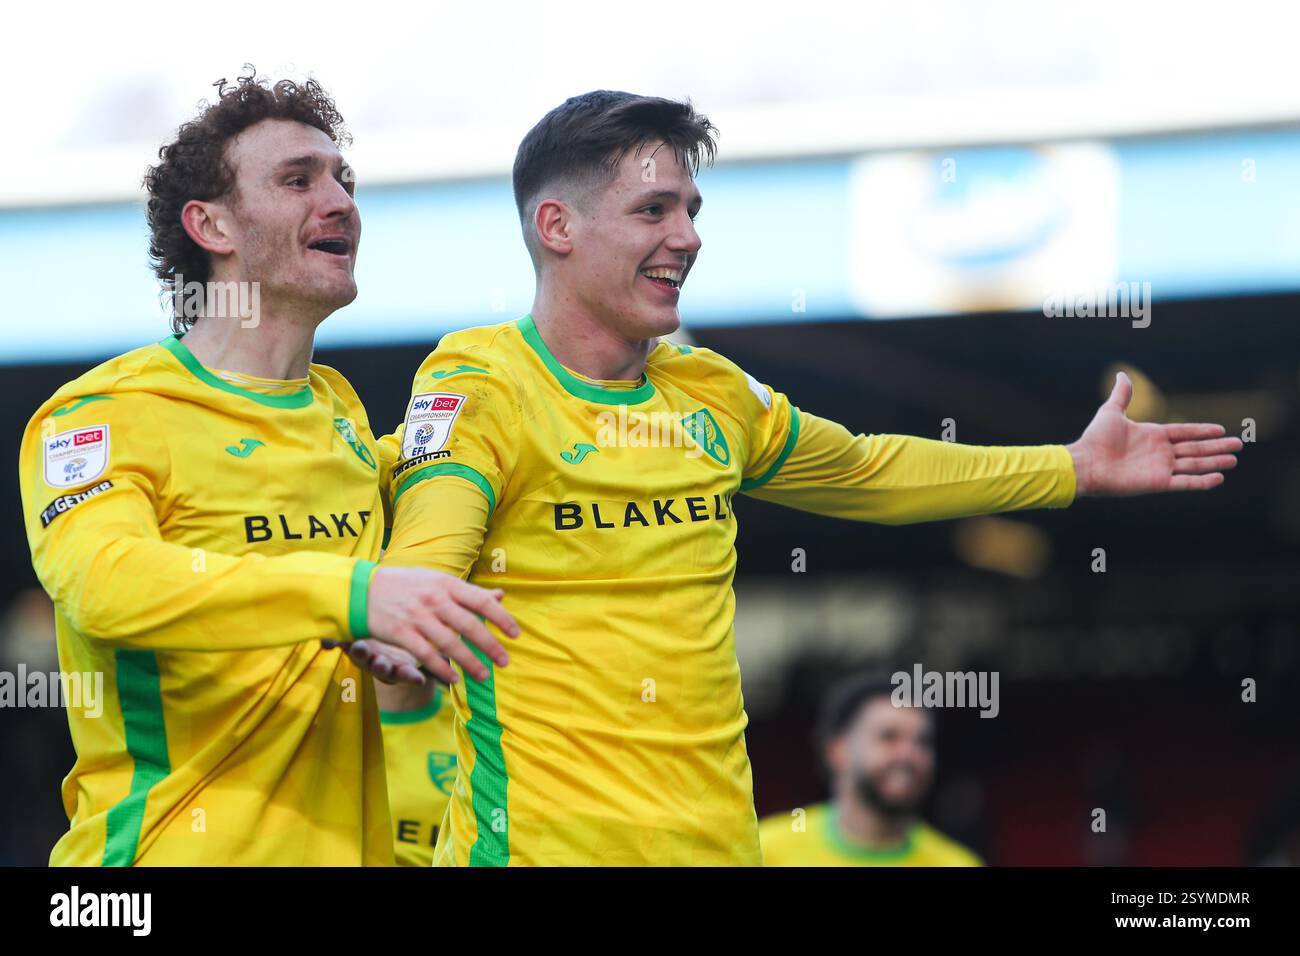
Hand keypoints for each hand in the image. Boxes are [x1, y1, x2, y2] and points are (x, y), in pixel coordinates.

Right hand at [339, 567, 519, 684]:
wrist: (363, 589)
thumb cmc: (407, 586)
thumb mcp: (439, 581)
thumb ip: (468, 593)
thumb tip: (501, 597)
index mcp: (446, 584)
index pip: (481, 601)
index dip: (501, 618)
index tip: (516, 634)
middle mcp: (434, 599)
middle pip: (469, 625)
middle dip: (490, 645)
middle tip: (505, 661)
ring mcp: (418, 616)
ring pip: (450, 643)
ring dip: (469, 662)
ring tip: (484, 676)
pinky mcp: (401, 633)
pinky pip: (426, 654)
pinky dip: (441, 668)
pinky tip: (454, 679)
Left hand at [1066, 371, 1241, 496]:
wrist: (1085, 463)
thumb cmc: (1095, 438)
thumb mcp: (1111, 412)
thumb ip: (1122, 395)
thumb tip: (1122, 374)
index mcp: (1153, 435)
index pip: (1184, 432)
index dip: (1202, 431)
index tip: (1220, 429)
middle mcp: (1159, 452)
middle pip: (1195, 448)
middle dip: (1216, 446)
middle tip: (1239, 444)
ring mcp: (1160, 468)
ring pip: (1194, 464)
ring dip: (1215, 461)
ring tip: (1234, 459)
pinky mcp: (1157, 483)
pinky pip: (1185, 482)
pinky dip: (1202, 481)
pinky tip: (1219, 477)